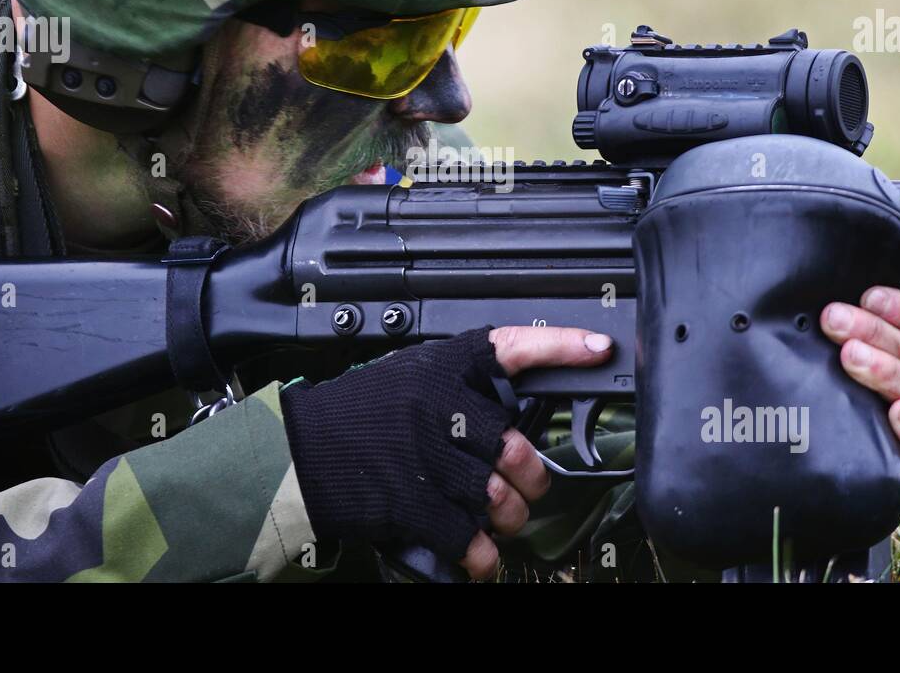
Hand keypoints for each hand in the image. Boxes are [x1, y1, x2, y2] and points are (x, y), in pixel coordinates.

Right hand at [280, 325, 612, 579]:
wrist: (300, 450)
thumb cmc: (361, 415)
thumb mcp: (414, 379)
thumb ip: (464, 390)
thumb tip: (521, 419)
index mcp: (444, 367)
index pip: (512, 346)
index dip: (560, 345)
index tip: (599, 348)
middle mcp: (440, 406)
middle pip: (518, 449)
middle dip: (531, 480)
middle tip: (526, 487)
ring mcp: (425, 455)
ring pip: (499, 499)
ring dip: (507, 519)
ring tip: (497, 518)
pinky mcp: (410, 502)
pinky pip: (466, 537)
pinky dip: (478, 555)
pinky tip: (476, 552)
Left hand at [821, 286, 899, 465]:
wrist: (863, 418)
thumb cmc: (875, 349)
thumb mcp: (884, 320)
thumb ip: (880, 305)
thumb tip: (851, 272)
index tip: (871, 298)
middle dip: (877, 333)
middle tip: (836, 319)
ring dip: (885, 372)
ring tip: (849, 356)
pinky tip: (895, 413)